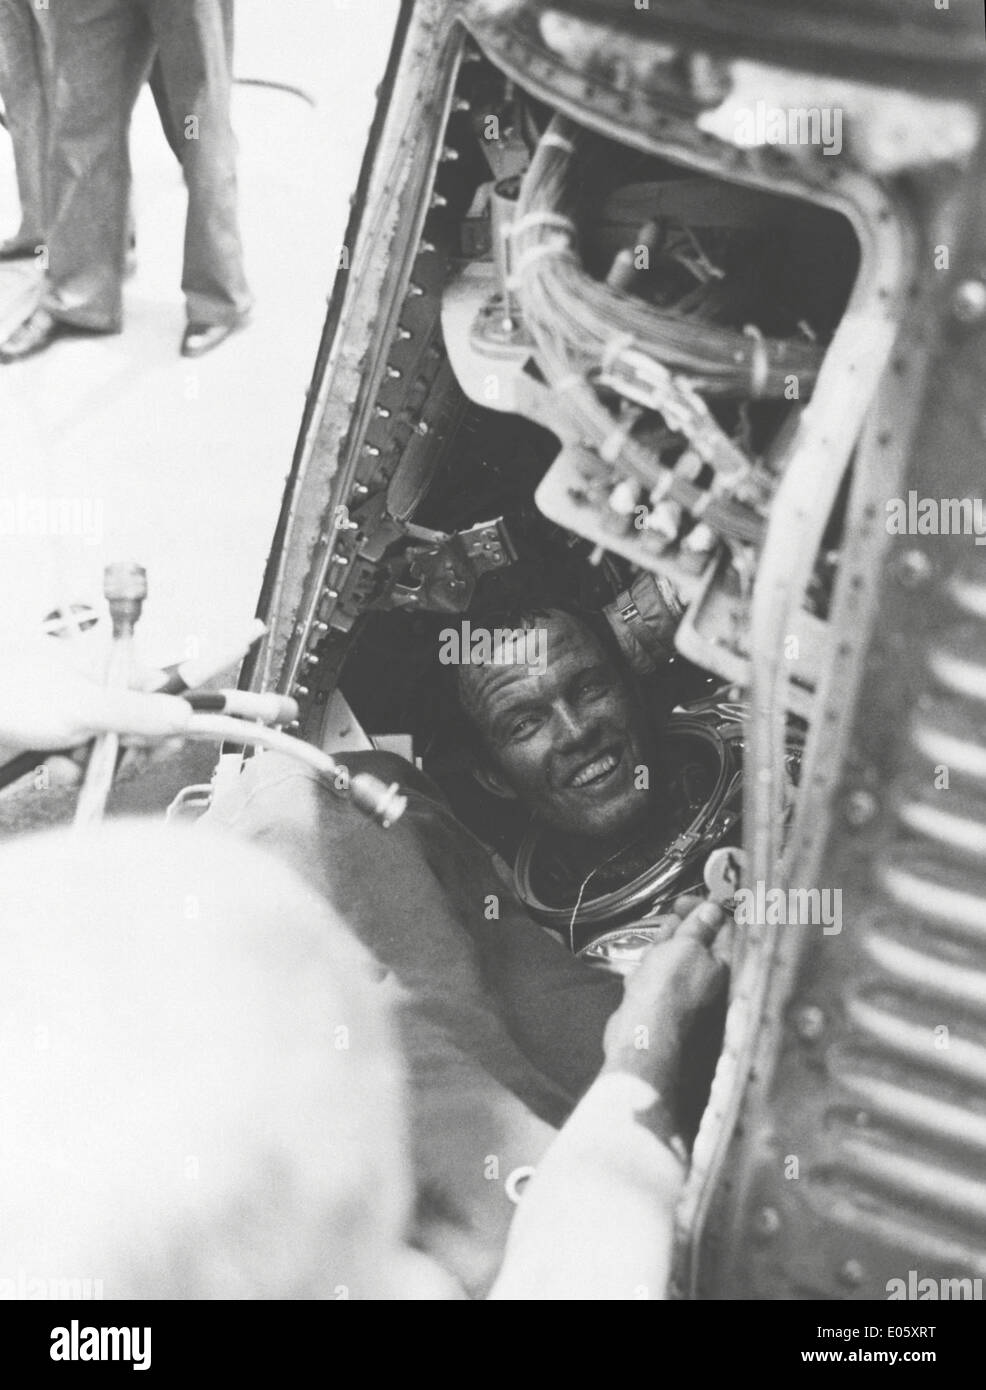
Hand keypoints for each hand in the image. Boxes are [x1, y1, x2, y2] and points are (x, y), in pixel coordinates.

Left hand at [0, 642, 190, 755]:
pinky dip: (74, 772)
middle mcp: (97, 691)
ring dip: (95, 765)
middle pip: (142, 728)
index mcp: (107, 668)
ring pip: (114, 752)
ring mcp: (80, 718)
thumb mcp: (82, 706)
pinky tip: (55, 767)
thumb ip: (136, 712)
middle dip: (128, 750)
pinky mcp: (64, 743)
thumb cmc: (13, 700)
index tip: (165, 743)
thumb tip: (186, 715)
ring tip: (70, 760)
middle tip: (116, 754)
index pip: (161, 691)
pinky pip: (88, 765)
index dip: (167, 721)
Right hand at [602, 899, 728, 1093]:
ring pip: (674, 961)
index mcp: (725, 966)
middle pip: (698, 944)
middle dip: (681, 931)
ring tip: (653, 956)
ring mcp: (687, 996)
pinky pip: (657, 980)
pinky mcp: (664, 1007)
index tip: (685, 903)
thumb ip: (699, 926)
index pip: (722, 928)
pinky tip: (640, 978)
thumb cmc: (668, 994)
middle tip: (670, 926)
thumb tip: (712, 909)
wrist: (642, 1037)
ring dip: (662, 951)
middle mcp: (711, 983)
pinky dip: (648, 974)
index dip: (703, 910)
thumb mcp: (685, 946)